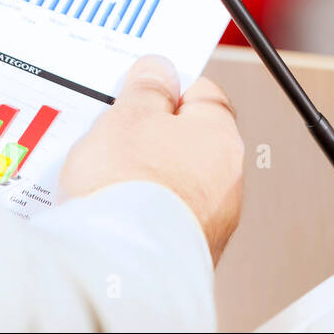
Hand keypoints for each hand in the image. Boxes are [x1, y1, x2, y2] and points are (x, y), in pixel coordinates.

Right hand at [61, 55, 243, 264]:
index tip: (142, 88)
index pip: (204, 94)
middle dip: (152, 134)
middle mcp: (227, 176)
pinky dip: (143, 211)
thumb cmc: (131, 185)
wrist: (122, 264)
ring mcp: (212, 216)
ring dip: (147, 175)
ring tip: (106, 177)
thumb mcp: (130, 115)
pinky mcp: (189, 249)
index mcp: (221, 135)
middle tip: (113, 133)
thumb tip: (161, 68)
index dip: (169, 87)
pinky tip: (115, 212)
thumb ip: (148, 88)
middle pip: (189, 140)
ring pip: (176, 180)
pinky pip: (165, 217)